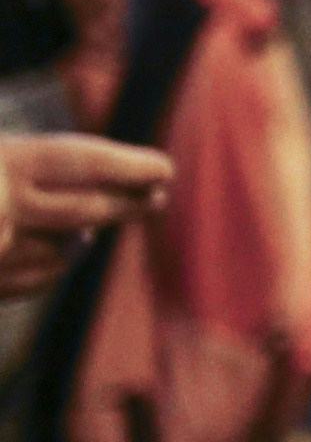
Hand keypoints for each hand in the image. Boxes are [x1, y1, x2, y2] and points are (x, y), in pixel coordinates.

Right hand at [0, 133, 167, 297]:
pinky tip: (40, 247)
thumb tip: (114, 199)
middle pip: (85, 210)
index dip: (130, 167)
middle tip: (156, 197)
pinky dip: (50, 262)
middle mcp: (0, 208)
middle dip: (126, 204)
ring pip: (65, 251)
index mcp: (3, 162)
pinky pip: (39, 278)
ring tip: (81, 219)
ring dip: (80, 235)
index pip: (84, 162)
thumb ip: (35, 167)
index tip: (164, 170)